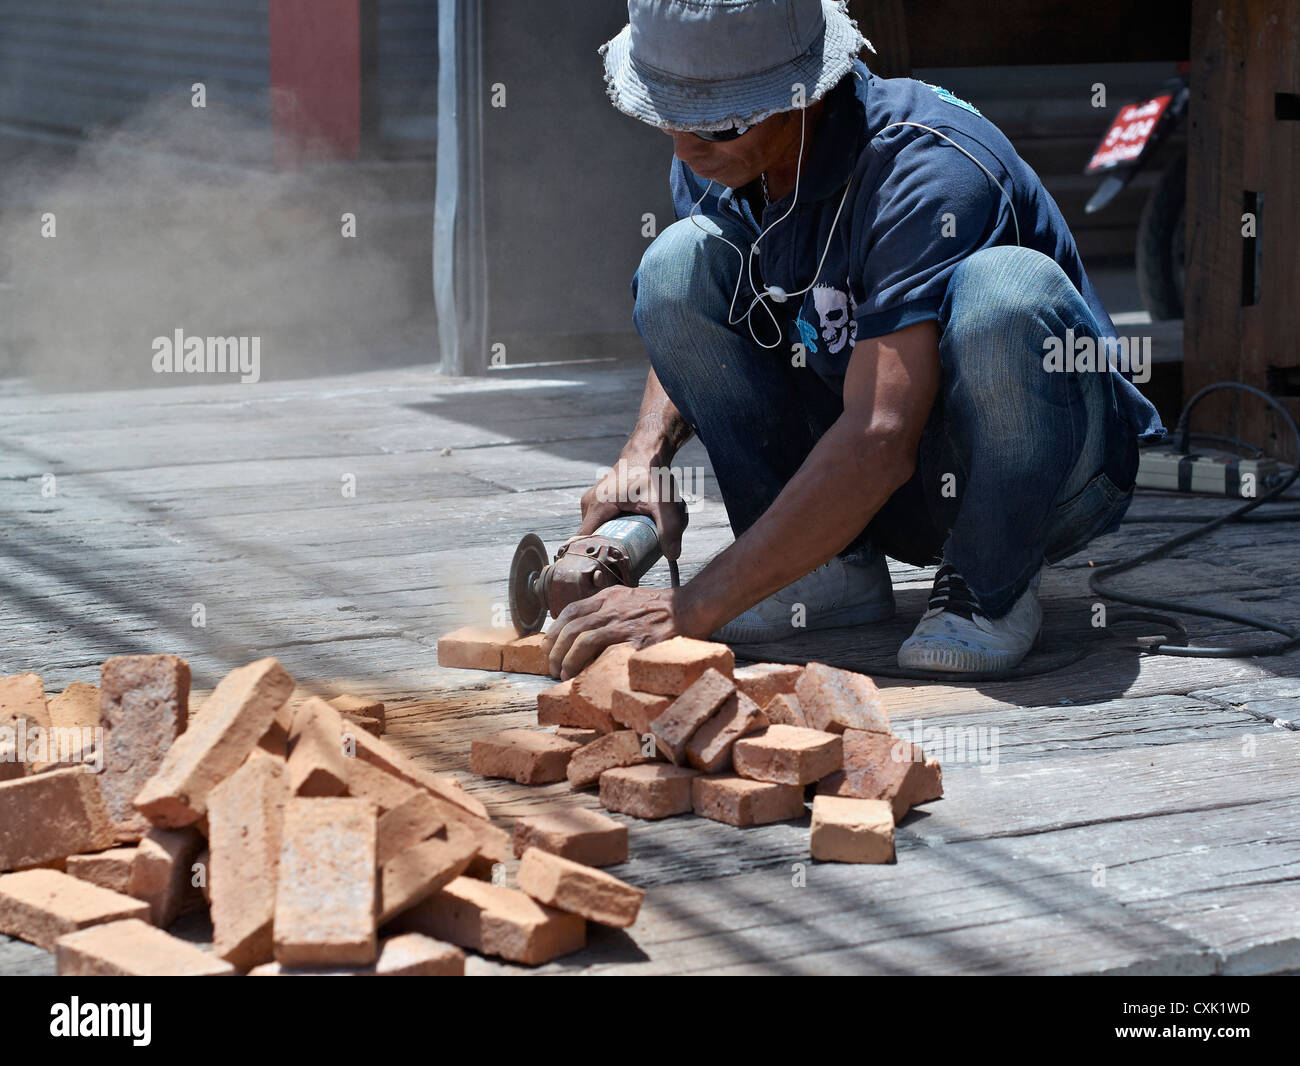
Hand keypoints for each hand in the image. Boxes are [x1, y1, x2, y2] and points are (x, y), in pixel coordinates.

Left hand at [542, 584, 698, 679]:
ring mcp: (624, 625)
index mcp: (608, 598)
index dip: (554, 631)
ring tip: (565, 675)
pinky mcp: (637, 643)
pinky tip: (588, 677)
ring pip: (584, 641)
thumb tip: (585, 630)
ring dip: (569, 660)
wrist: (691, 607)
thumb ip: (607, 608)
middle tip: (553, 667)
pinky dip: (591, 667)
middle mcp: (612, 609)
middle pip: (572, 628)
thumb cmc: (661, 606)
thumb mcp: (629, 597)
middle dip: (556, 651)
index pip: (570, 611)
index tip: (549, 647)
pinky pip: (606, 655)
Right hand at [578, 456, 688, 560]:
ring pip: (594, 531)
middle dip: (606, 552)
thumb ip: (669, 529)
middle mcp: (588, 504)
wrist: (648, 452)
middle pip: (590, 539)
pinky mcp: (597, 500)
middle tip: (626, 564)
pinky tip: (624, 538)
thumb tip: (673, 555)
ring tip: (626, 553)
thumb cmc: (652, 474)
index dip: (594, 558)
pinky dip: (609, 531)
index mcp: (596, 506)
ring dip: (608, 542)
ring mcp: (591, 501)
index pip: (583, 542)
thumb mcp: (662, 503)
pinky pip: (598, 523)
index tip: (610, 570)